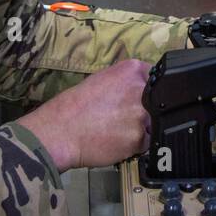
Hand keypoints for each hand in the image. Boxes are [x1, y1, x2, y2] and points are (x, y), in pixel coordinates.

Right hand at [16, 59, 151, 172]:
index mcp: (130, 70)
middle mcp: (140, 90)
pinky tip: (115, 141)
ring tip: (116, 130)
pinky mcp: (139, 138)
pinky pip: (145, 142)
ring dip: (139, 128)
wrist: (60, 132)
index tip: (139, 98)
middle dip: (144, 109)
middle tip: (122, 117)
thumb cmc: (73, 106)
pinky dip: (134, 144)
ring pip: (152, 123)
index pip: (154, 77)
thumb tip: (141, 88)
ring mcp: (141, 115)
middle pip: (156, 101)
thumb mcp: (100, 80)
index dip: (148, 89)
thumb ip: (125, 82)